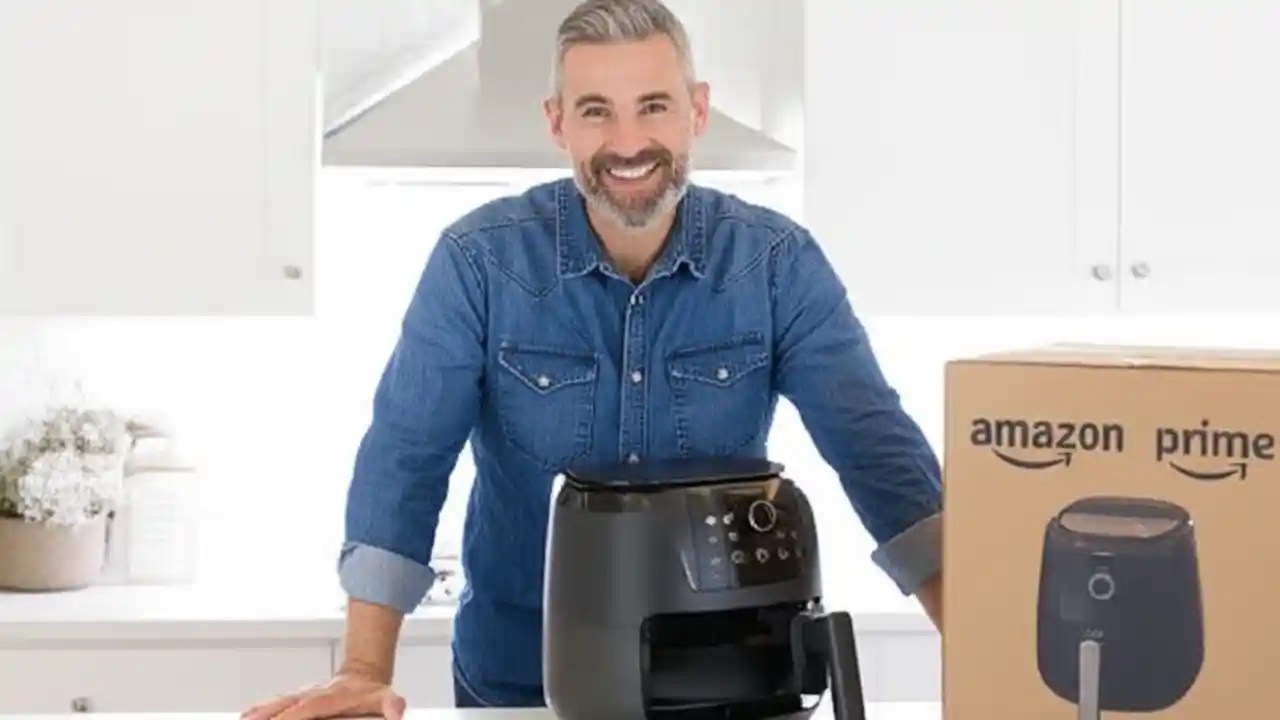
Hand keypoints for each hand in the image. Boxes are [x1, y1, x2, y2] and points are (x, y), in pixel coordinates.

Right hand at [240, 672, 406, 719]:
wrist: (365, 673)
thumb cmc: (372, 692)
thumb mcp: (389, 698)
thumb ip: (393, 705)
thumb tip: (398, 713)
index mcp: (331, 696)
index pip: (309, 707)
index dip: (295, 714)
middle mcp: (313, 693)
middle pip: (286, 703)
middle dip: (268, 714)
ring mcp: (304, 693)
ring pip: (277, 701)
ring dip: (259, 711)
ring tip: (243, 719)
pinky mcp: (298, 696)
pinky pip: (276, 702)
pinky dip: (260, 708)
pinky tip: (246, 716)